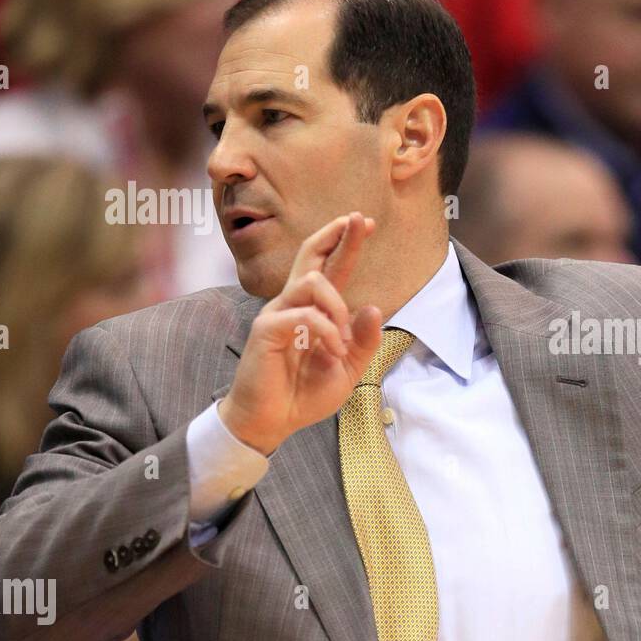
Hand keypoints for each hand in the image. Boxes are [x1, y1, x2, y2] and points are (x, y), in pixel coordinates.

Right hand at [219, 212, 383, 454]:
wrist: (273, 421)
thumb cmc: (304, 394)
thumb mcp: (347, 369)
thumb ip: (363, 342)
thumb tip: (374, 309)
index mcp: (315, 311)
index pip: (330, 267)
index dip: (345, 242)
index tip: (366, 221)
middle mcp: (294, 305)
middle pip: (311, 256)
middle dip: (336, 235)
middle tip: (358, 219)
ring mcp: (278, 314)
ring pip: (312, 282)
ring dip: (338, 307)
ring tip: (342, 340)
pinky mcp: (267, 330)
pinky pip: (303, 315)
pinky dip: (326, 331)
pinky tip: (332, 351)